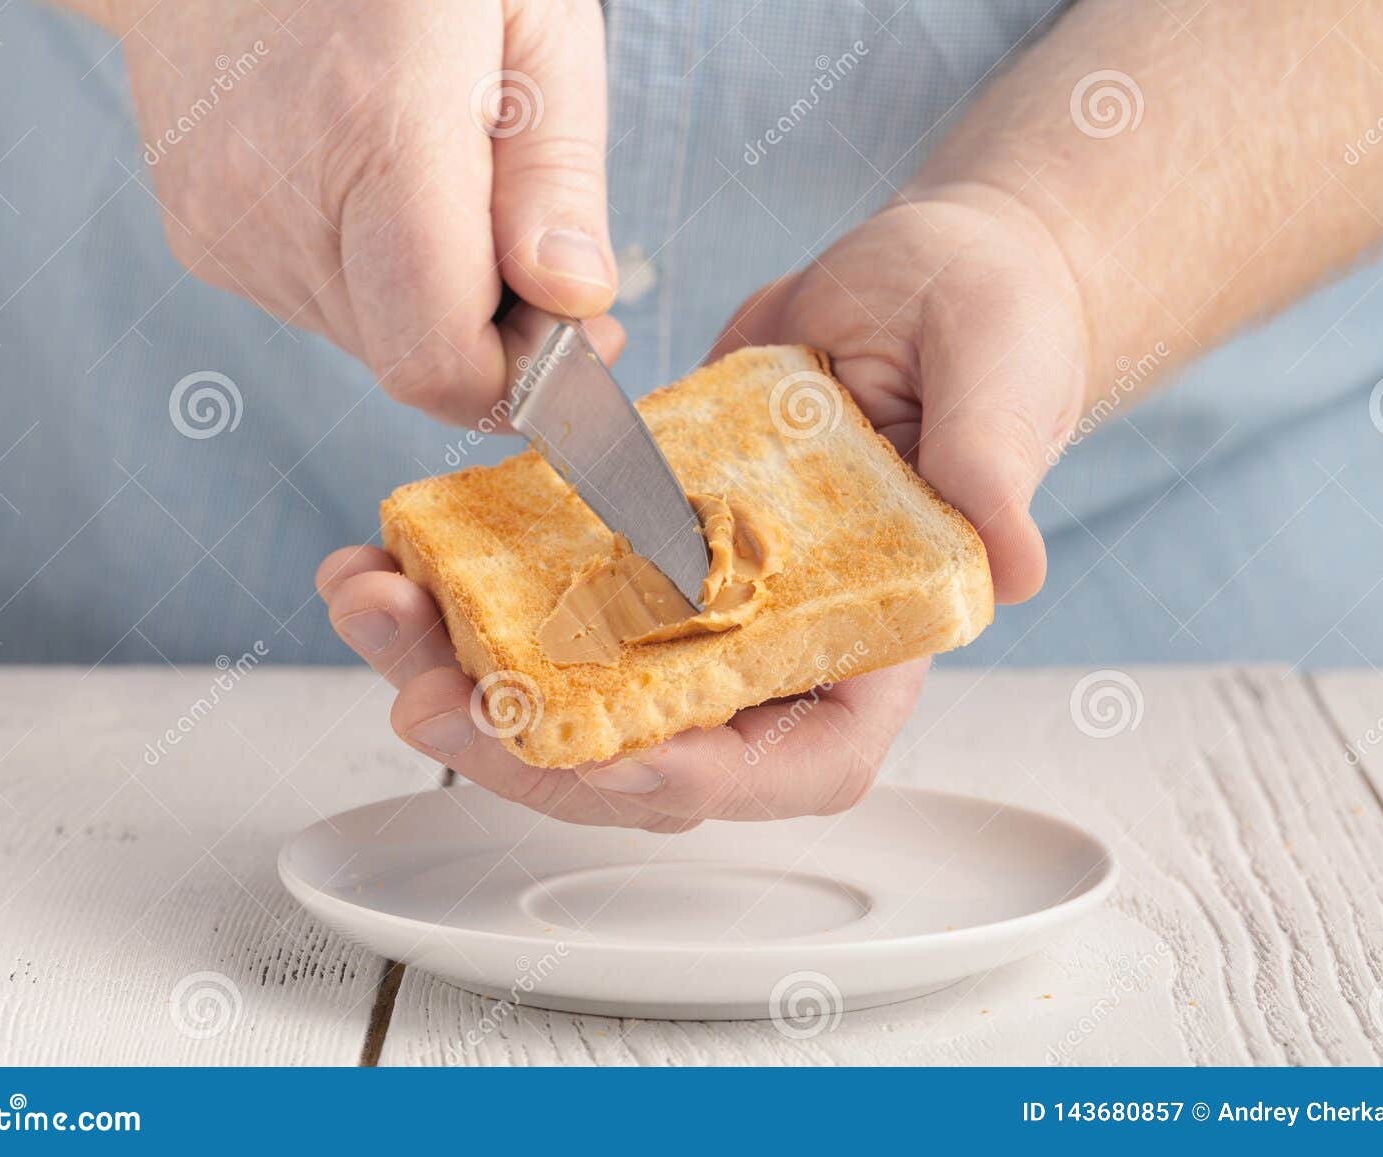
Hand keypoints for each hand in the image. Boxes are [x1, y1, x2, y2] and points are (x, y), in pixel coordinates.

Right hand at [115, 0, 618, 424]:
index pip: (440, 357)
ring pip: (371, 342)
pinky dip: (373, 274)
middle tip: (529, 247)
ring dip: (429, 298)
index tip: (579, 332)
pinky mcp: (200, 237)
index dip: (525, 378)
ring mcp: (224, 224)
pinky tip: (370, 179)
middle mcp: (278, 195)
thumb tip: (574, 300)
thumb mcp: (533, 21)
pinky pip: (323, 307)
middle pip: (412, 361)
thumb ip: (558, 173)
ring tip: (435, 180)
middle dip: (490, 332)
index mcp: (376, 127)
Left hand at [316, 185, 1086, 828]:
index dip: (707, 778)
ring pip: (568, 686)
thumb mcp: (1003, 384)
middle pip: (648, 749)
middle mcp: (775, 652)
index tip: (617, 753)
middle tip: (430, 703)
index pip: (798, 761)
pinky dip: (457, 592)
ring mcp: (695, 609)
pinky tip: (385, 560)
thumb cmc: (985, 335)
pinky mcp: (633, 553)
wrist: (907, 287)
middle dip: (533, 746)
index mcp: (873, 643)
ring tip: (370, 611)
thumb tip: (1012, 561)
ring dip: (460, 670)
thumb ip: (998, 467)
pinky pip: (538, 600)